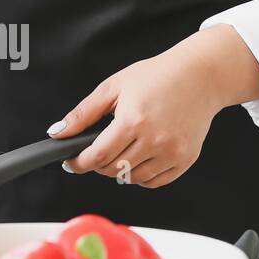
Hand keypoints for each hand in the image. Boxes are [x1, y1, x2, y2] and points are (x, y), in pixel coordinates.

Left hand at [49, 25, 258, 188]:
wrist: (201, 77)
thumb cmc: (158, 77)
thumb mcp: (115, 87)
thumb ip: (84, 113)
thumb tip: (57, 133)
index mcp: (133, 120)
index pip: (97, 156)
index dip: (78, 163)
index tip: (71, 162)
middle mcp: (154, 140)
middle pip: (113, 170)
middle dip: (99, 164)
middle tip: (99, 149)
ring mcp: (172, 152)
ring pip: (132, 179)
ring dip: (120, 170)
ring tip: (123, 148)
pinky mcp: (185, 159)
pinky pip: (154, 182)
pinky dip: (141, 175)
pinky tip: (141, 156)